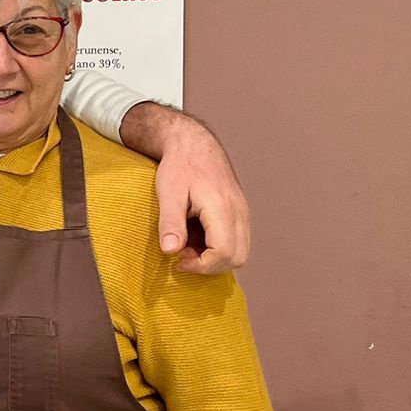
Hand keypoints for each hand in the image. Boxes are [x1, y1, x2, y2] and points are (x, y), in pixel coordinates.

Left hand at [145, 114, 250, 273]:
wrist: (194, 144)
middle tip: (183, 256)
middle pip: (238, 258)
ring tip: (188, 246)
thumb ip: (170, 223)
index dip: (201, 265)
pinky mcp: (239, 212)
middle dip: (210, 266)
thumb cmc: (180, 166)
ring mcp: (242, 212)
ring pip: (240, 252)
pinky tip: (196, 238)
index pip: (223, 252)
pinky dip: (219, 248)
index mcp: (222, 207)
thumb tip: (170, 251)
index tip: (178, 260)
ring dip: (215, 258)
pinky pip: (237, 240)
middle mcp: (239, 212)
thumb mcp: (168, 193)